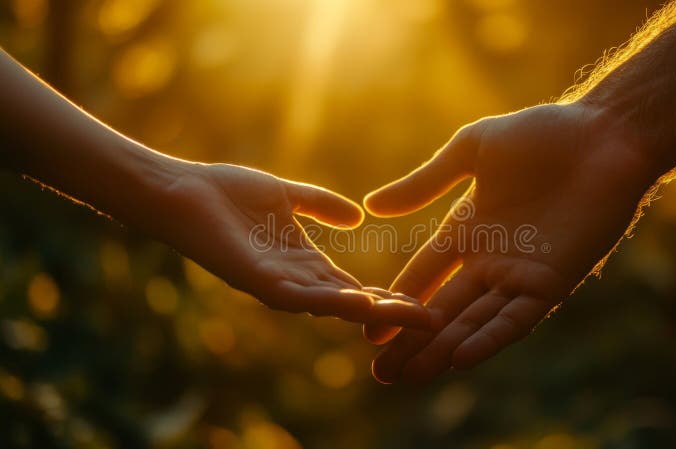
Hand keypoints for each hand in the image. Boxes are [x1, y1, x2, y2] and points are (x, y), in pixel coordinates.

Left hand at [155, 162, 429, 327]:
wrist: (181, 191)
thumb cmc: (226, 192)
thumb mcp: (286, 194)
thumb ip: (320, 204)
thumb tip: (358, 216)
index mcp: (304, 262)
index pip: (355, 285)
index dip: (389, 294)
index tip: (428, 300)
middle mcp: (296, 281)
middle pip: (352, 303)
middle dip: (392, 313)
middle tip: (434, 321)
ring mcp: (278, 284)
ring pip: (334, 305)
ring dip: (372, 313)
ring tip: (410, 317)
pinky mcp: (257, 281)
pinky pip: (300, 296)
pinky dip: (330, 301)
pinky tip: (359, 302)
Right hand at [363, 102, 656, 382]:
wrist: (604, 135)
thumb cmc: (542, 134)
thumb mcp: (471, 151)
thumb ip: (424, 182)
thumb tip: (371, 205)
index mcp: (469, 230)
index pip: (424, 275)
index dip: (396, 301)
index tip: (368, 331)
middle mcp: (490, 259)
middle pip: (443, 309)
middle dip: (411, 340)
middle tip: (380, 372)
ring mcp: (520, 274)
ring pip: (473, 321)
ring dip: (442, 350)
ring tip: (408, 377)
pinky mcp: (552, 283)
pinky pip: (516, 318)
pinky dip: (489, 339)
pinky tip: (458, 359)